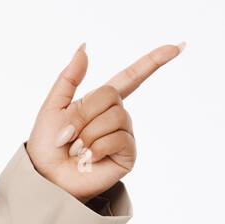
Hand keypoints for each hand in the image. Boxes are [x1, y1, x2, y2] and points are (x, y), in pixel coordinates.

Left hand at [25, 42, 183, 202]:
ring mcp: (124, 135)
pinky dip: (97, 148)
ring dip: (88, 133)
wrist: (47, 176)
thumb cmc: (48, 144)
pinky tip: (89, 158)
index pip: (131, 77)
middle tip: (69, 134)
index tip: (177, 47)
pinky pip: (118, 139)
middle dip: (83, 114)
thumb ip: (69, 77)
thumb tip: (84, 47)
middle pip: (111, 96)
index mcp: (100, 102)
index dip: (153, 62)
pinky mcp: (128, 155)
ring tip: (77, 149)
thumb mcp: (54, 105)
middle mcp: (117, 116)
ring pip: (115, 118)